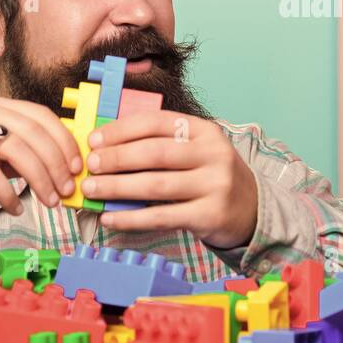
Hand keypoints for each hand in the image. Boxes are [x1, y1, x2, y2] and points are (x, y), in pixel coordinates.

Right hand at [0, 95, 82, 216]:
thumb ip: (21, 155)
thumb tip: (63, 169)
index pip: (39, 115)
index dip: (63, 141)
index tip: (77, 167)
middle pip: (32, 132)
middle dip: (56, 164)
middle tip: (67, 190)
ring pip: (15, 150)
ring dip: (39, 179)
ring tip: (49, 201)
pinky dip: (7, 193)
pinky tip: (16, 208)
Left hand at [83, 111, 258, 248]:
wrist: (251, 209)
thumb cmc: (211, 177)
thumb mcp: (196, 151)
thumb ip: (161, 144)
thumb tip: (106, 148)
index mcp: (205, 131)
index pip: (157, 123)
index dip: (121, 130)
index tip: (94, 140)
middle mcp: (213, 154)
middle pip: (154, 153)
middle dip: (116, 158)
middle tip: (90, 165)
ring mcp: (214, 185)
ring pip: (155, 185)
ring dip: (117, 188)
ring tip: (92, 190)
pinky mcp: (209, 215)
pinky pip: (161, 217)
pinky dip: (131, 219)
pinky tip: (110, 218)